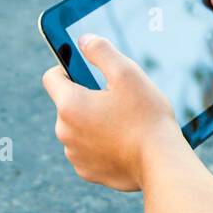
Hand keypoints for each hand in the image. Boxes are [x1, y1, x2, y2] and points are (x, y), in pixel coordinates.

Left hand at [42, 35, 183, 191]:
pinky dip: (102, 146)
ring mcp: (75, 154)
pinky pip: (88, 151)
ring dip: (94, 123)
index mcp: (69, 104)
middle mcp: (64, 131)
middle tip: (118, 100)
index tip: (86, 71)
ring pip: (78, 129)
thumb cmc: (147, 117)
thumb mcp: (128, 73)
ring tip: (125, 124)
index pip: (51, 77)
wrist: (160, 164)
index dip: (67, 68)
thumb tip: (84, 40)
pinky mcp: (87, 171)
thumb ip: (102, 51)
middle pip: (68, 104)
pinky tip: (125, 144)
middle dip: (88, 99)